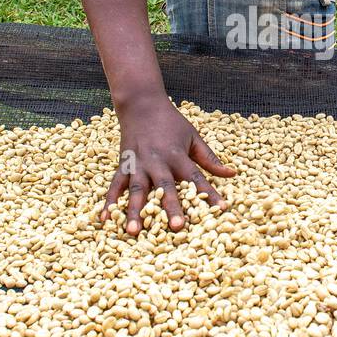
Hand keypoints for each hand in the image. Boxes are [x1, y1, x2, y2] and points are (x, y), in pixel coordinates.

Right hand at [101, 93, 236, 235]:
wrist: (141, 104)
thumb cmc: (171, 122)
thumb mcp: (193, 137)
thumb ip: (210, 158)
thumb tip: (232, 174)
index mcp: (177, 155)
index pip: (197, 178)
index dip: (209, 194)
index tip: (221, 210)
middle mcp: (157, 162)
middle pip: (166, 188)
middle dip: (171, 208)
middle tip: (176, 228)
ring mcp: (138, 164)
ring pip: (137, 191)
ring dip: (135, 212)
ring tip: (133, 231)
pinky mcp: (123, 165)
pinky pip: (115, 186)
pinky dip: (109, 202)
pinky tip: (105, 219)